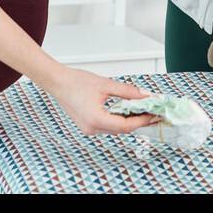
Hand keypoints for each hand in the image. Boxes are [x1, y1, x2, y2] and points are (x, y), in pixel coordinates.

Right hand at [47, 67, 161, 135]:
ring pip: (116, 129)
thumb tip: (145, 96)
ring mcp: (89, 129)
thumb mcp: (106, 84)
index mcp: (96, 120)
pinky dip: (120, 120)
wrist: (58, 82)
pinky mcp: (88, 125)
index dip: (143, 121)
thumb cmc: (76, 82)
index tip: (155, 115)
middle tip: (154, 113)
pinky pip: (108, 126)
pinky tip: (128, 111)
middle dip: (139, 122)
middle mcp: (92, 128)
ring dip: (130, 121)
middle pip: (122, 130)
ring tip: (144, 111)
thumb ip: (127, 91)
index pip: (126, 126)